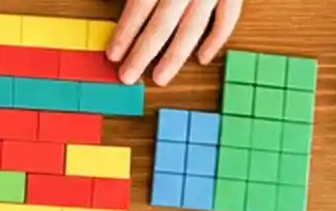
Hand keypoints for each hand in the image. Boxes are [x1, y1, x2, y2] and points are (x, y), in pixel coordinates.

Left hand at [107, 0, 241, 85]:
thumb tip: (107, 0)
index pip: (140, 5)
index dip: (125, 32)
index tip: (113, 55)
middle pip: (162, 24)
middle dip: (143, 53)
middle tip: (128, 76)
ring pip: (193, 28)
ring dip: (175, 56)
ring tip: (159, 78)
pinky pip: (228, 18)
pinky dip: (216, 40)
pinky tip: (202, 58)